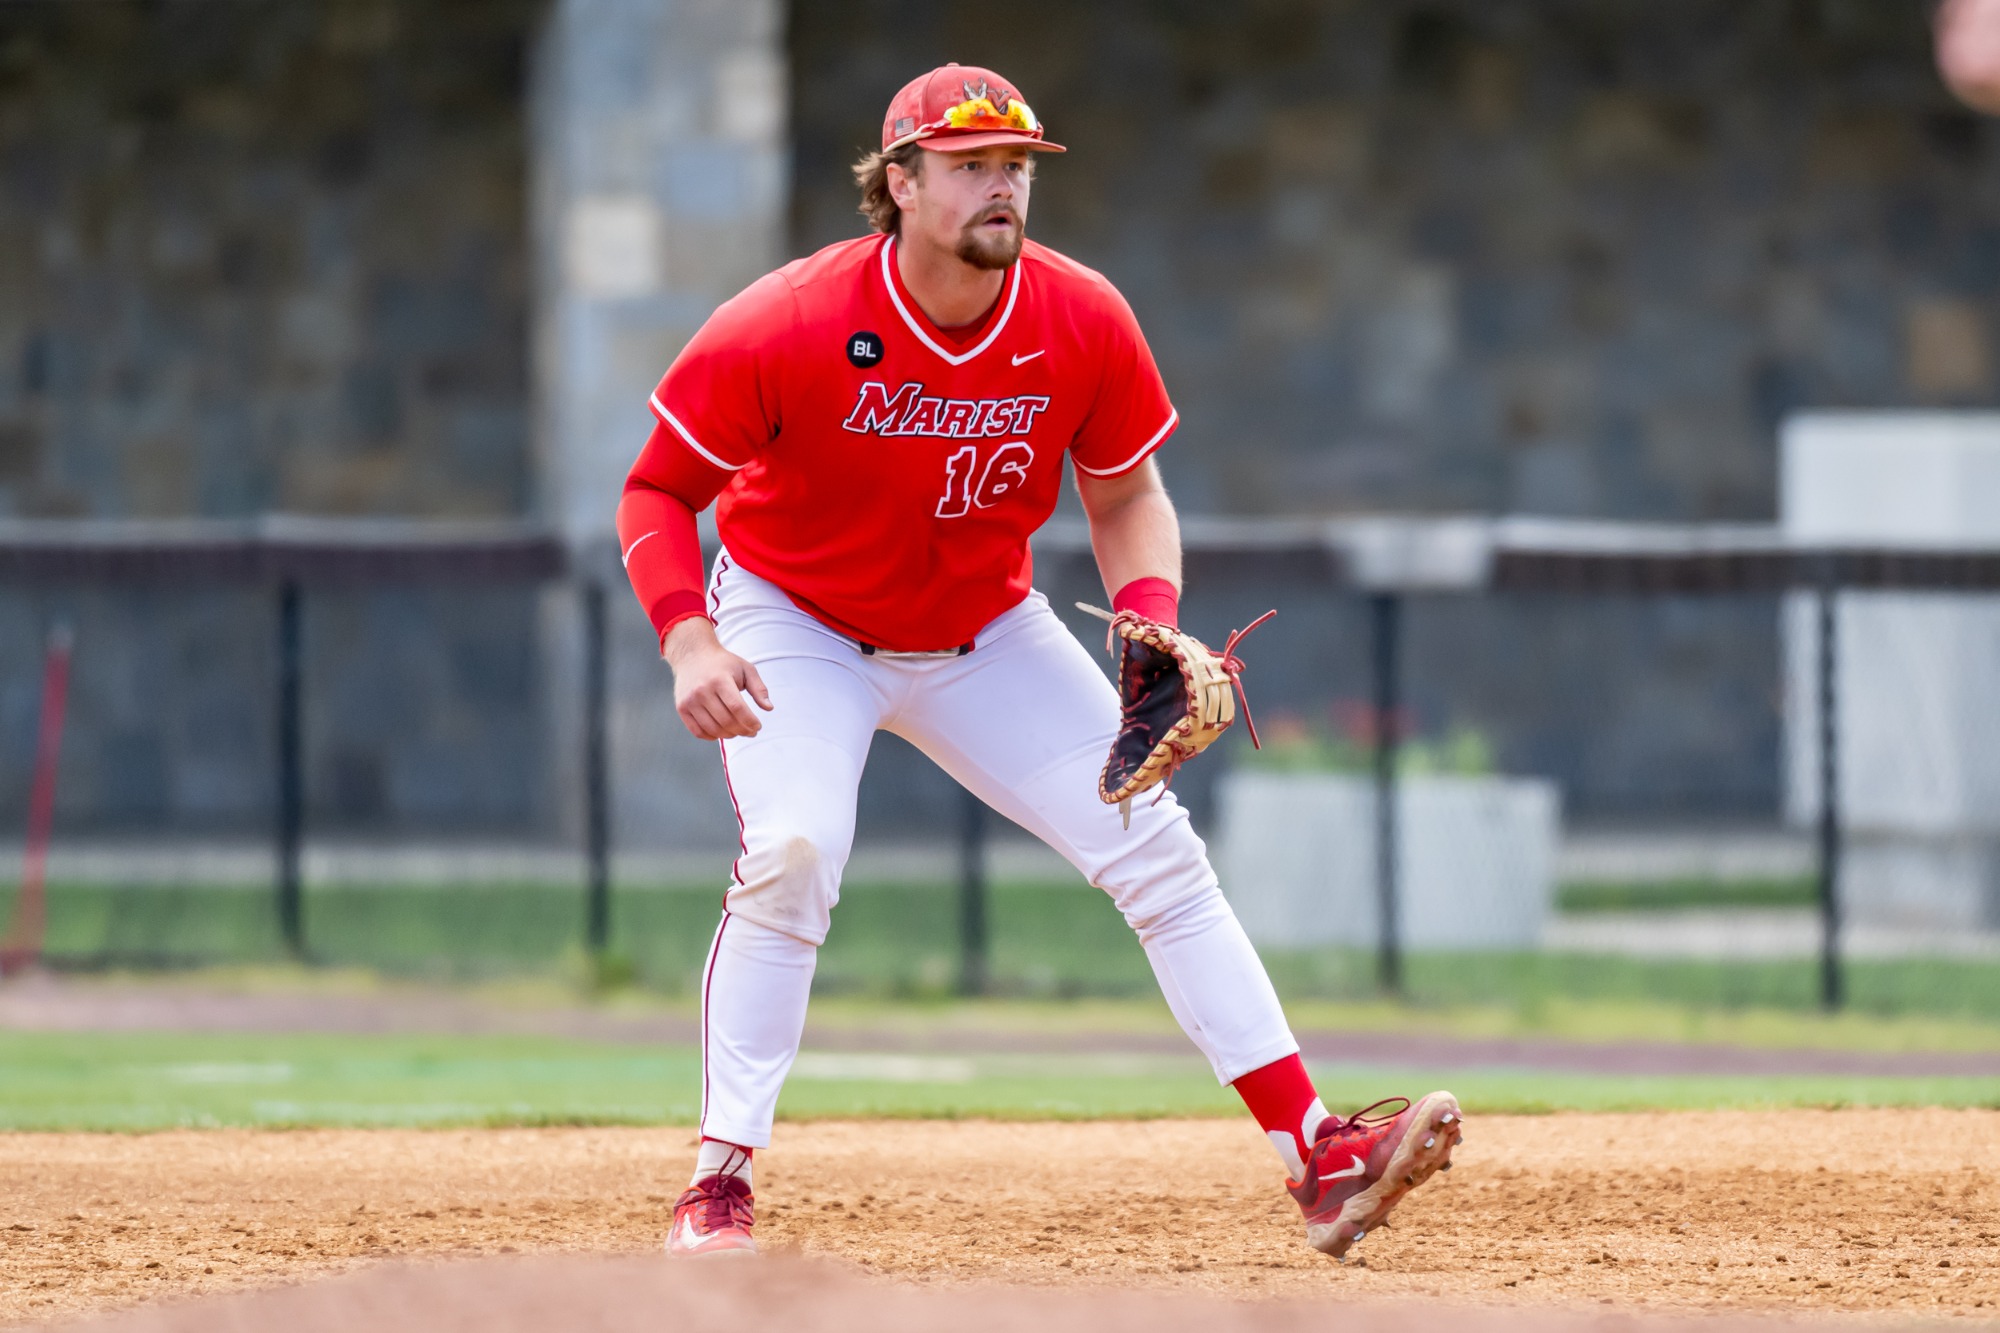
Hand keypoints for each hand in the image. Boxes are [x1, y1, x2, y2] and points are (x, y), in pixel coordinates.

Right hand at [662, 618, 773, 740]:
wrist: (692, 655)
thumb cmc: (723, 663)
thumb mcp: (745, 669)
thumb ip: (759, 688)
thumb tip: (769, 708)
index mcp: (720, 679)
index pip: (737, 708)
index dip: (750, 721)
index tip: (758, 727)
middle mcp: (702, 690)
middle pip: (726, 721)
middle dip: (743, 730)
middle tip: (751, 732)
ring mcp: (690, 700)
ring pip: (713, 729)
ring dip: (729, 735)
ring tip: (738, 731)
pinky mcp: (682, 708)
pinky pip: (698, 731)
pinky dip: (712, 737)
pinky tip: (722, 732)